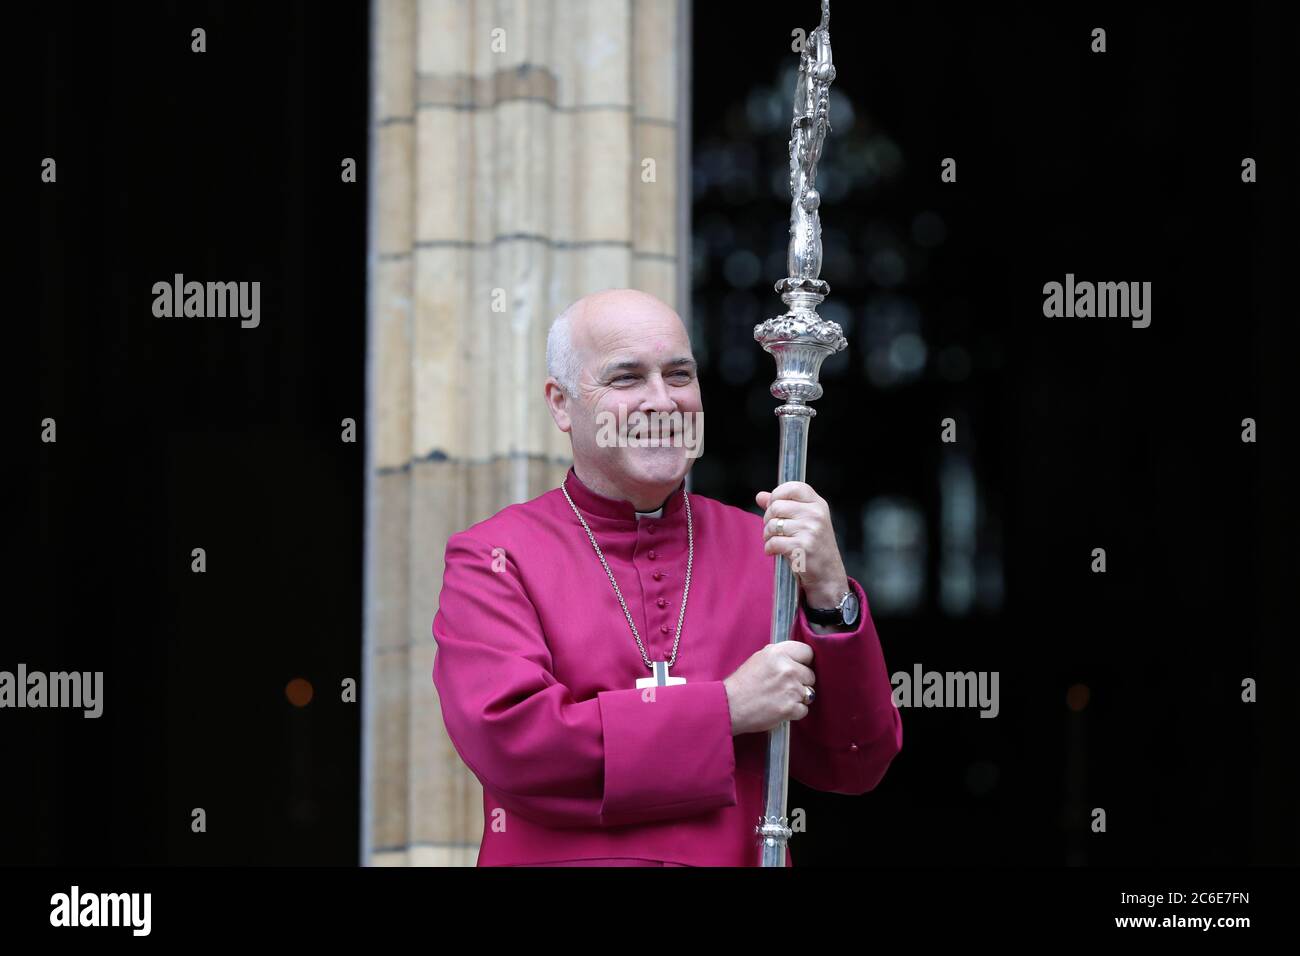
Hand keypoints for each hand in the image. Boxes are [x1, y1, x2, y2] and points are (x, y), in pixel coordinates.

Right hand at [722, 642, 815, 735]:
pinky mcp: (791, 708)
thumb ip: (781, 656)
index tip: (799, 667)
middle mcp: (787, 669)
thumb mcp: (759, 658)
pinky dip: (794, 711)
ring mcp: (791, 689)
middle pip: (811, 675)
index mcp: (778, 653)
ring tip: (780, 698)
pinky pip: (804, 709)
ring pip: (809, 693)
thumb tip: (798, 659)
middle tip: (784, 686)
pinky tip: (780, 708)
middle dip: (801, 681)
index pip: (808, 652)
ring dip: (798, 697)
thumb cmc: (742, 683)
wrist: (730, 706)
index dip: (804, 661)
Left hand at [756, 481, 848, 608]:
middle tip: (773, 530)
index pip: (794, 487)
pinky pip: (773, 542)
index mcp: (818, 504)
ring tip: (775, 542)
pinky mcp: (802, 547)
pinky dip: (769, 549)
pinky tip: (774, 552)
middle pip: (777, 506)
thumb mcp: (804, 522)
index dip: (777, 494)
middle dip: (768, 519)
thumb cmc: (814, 547)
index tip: (774, 506)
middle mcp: (816, 514)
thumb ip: (783, 506)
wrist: (828, 575)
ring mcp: (811, 530)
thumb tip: (760, 496)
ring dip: (767, 535)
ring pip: (772, 525)